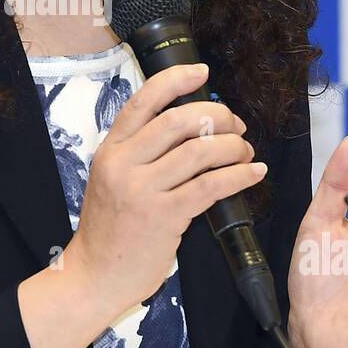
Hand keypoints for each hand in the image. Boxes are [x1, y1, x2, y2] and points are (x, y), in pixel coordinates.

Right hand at [63, 62, 266, 325]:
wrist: (95, 275)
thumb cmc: (110, 229)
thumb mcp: (112, 180)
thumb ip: (140, 153)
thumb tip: (190, 126)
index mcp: (110, 150)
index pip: (143, 102)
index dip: (176, 81)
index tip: (201, 72)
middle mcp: (123, 164)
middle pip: (178, 120)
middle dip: (217, 116)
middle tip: (236, 125)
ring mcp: (142, 190)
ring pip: (200, 151)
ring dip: (233, 146)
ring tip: (245, 151)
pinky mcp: (164, 217)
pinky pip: (211, 186)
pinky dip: (239, 176)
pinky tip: (252, 173)